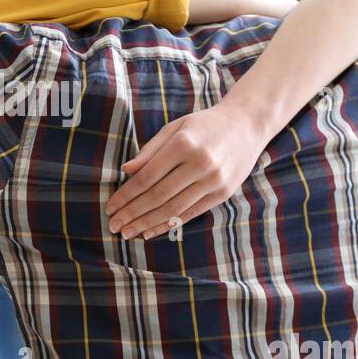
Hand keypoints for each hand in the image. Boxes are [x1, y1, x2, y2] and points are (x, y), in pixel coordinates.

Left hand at [106, 101, 269, 239]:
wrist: (246, 126)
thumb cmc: (204, 125)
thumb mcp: (175, 127)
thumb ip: (150, 150)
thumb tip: (125, 171)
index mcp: (184, 143)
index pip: (148, 176)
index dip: (127, 194)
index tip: (111, 206)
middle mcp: (200, 164)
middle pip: (159, 195)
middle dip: (133, 213)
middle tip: (114, 225)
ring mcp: (214, 181)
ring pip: (173, 209)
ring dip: (147, 223)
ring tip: (127, 233)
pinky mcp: (222, 194)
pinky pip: (190, 214)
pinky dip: (168, 225)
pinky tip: (150, 231)